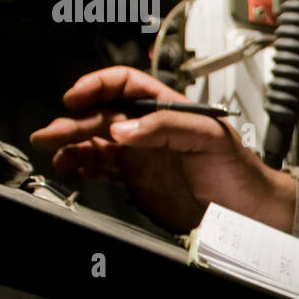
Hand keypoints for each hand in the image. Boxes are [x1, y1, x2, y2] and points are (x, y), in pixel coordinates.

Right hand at [30, 67, 295, 233]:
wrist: (248, 213)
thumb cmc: (241, 171)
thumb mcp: (212, 139)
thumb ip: (168, 127)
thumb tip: (125, 129)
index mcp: (168, 109)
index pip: (126, 84)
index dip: (99, 85)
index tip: (77, 96)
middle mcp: (151, 129)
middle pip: (103, 114)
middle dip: (74, 120)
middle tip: (50, 133)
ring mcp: (142, 154)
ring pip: (96, 141)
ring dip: (72, 143)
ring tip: (53, 149)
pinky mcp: (137, 180)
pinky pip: (101, 167)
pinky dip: (82, 165)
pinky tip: (70, 166)